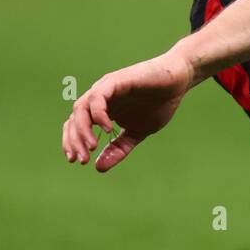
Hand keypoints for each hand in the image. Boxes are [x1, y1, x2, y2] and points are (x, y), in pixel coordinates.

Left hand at [61, 49, 193, 171]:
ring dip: (82, 129)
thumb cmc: (158, 104)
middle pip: (73, 119)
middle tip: (82, 160)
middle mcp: (99, 99)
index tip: (77, 161)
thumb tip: (99, 168)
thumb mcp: (136, 134)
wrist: (177, 82)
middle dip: (75, 141)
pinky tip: (108, 128)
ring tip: (93, 147)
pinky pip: (98, 97)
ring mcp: (105, 89)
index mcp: (101, 110)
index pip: (75, 126)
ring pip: (80, 108)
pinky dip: (98, 114)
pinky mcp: (115, 81)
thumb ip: (118, 149)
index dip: (72, 143)